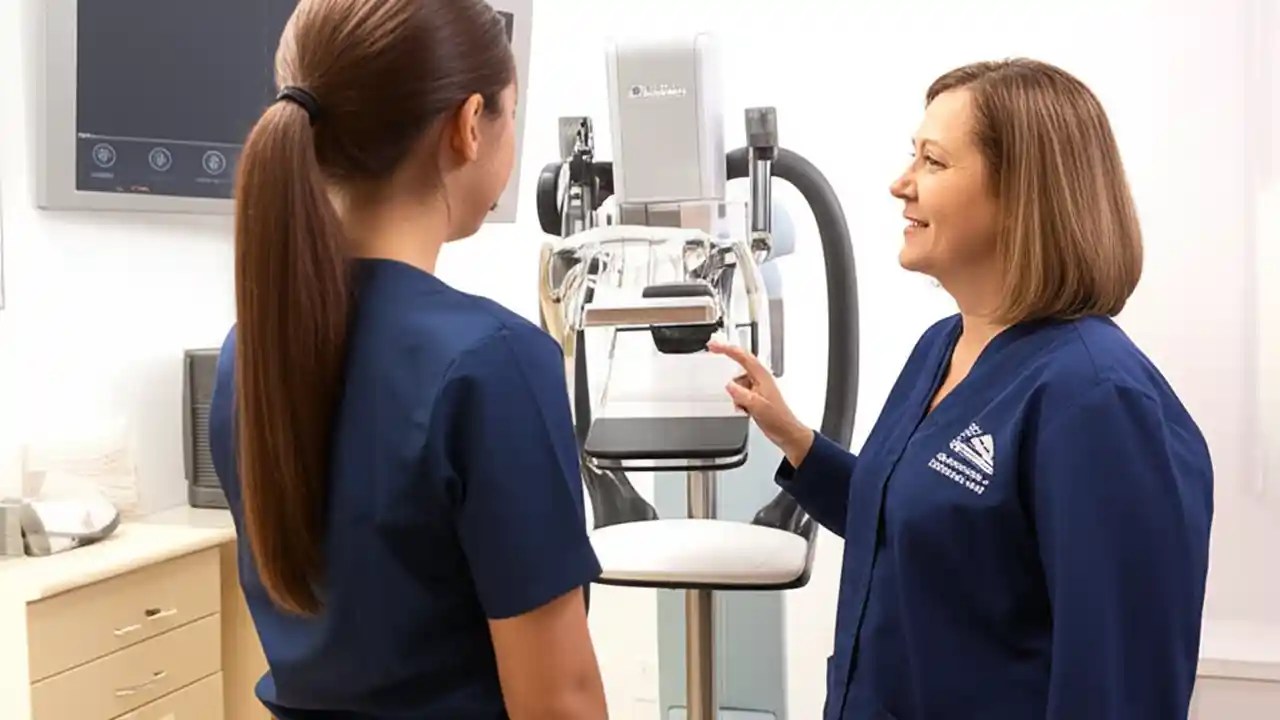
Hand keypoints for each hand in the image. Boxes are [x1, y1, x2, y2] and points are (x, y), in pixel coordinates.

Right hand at [706, 340, 814, 467]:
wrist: (786, 432)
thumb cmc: (778, 419)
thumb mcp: (757, 406)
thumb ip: (741, 394)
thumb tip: (729, 386)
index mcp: (762, 376)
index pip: (742, 356)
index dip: (726, 349)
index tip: (714, 346)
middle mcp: (760, 378)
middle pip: (740, 364)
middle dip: (727, 361)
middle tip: (713, 353)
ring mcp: (757, 387)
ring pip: (738, 381)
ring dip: (735, 392)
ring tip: (742, 405)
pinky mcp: (755, 396)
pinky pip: (740, 392)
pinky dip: (738, 400)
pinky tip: (744, 409)